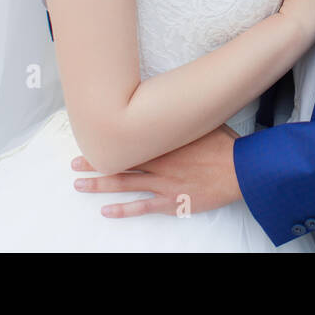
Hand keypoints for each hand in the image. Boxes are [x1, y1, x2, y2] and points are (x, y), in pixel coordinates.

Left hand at [71, 124, 241, 217]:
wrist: (240, 169)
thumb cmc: (223, 145)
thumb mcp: (202, 123)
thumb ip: (182, 118)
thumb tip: (171, 103)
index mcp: (164, 141)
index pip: (129, 140)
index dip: (109, 141)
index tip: (92, 138)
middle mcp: (159, 161)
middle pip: (121, 161)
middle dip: (96, 162)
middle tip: (74, 164)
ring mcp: (163, 183)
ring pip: (125, 183)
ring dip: (100, 184)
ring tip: (80, 184)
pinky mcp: (172, 201)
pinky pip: (142, 207)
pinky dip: (123, 210)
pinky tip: (106, 211)